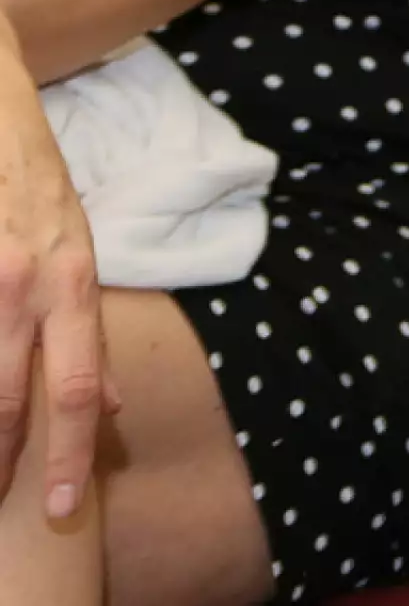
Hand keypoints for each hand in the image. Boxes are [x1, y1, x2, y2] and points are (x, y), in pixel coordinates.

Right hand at [0, 35, 109, 522]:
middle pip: (14, 396)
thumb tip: (108, 404)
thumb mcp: (78, 252)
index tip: (61, 506)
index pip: (78, 386)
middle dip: (5, 461)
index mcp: (72, 282)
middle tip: (1, 510)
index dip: (70, 452)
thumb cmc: (31, 188)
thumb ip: (86, 329)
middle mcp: (29, 281)